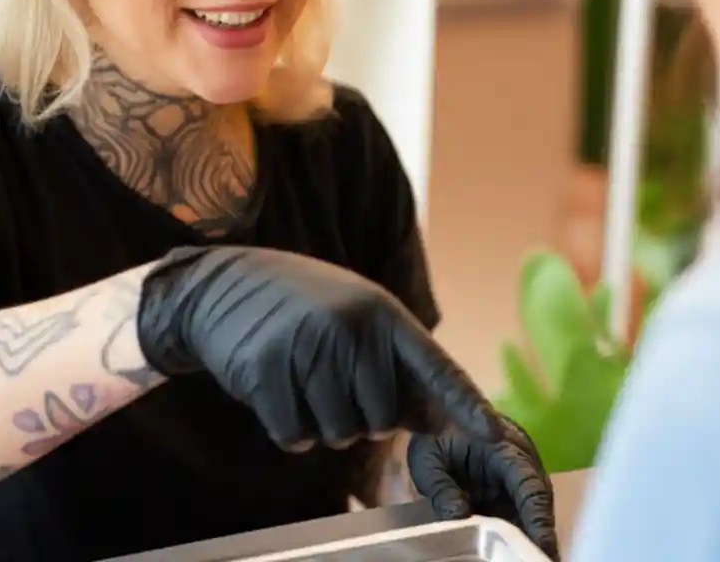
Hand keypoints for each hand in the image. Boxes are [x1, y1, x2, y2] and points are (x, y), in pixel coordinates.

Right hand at [135, 246, 501, 449]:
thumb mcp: (357, 320)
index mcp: (383, 314)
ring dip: (320, 426)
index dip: (467, 405)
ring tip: (302, 382)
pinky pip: (294, 435)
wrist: (225, 284)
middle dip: (357, 419)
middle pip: (379, 421)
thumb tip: (434, 421)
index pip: (436, 368)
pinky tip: (277, 392)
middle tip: (330, 384)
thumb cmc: (303, 309)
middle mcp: (352, 327)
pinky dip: (287, 428)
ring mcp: (309, 346)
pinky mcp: (267, 368)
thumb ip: (397, 367)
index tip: (494, 435)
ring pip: (337, 434)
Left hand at [408, 416, 558, 559]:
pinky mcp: (507, 488)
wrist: (434, 420)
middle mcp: (520, 461)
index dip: (538, 516)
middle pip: (538, 501)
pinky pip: (517, 511)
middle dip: (542, 532)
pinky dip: (518, 530)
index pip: (529, 485)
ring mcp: (515, 476)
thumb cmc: (432, 436)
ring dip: (532, 534)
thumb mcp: (428, 460)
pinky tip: (515, 551)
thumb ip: (441, 487)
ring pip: (531, 508)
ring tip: (535, 558)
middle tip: (545, 560)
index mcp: (506, 447)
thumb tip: (460, 516)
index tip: (543, 543)